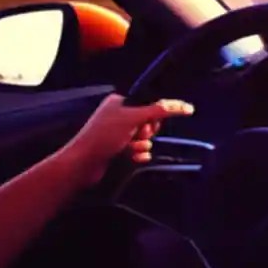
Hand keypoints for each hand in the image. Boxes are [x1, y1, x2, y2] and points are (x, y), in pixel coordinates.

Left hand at [56, 94, 194, 186]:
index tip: (155, 122)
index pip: (149, 104)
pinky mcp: (117, 149)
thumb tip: (184, 106)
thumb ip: (158, 111)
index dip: (154, 115)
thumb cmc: (104, 136)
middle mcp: (117, 116)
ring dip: (141, 145)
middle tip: (138, 135)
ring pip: (144, 138)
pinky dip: (138, 154)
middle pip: (148, 122)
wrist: (83, 164)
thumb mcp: (133, 119)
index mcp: (119, 102)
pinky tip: (133, 157)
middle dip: (147, 132)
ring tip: (130, 148)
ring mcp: (116, 134)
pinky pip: (138, 150)